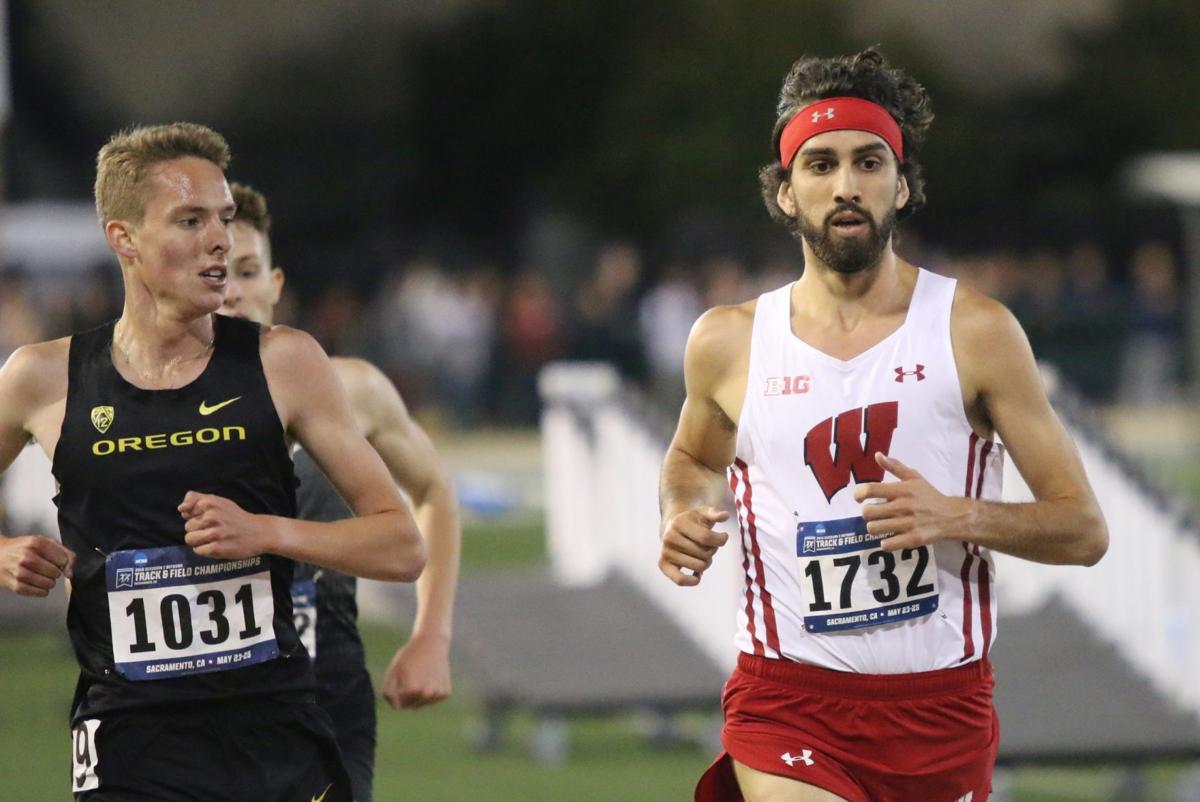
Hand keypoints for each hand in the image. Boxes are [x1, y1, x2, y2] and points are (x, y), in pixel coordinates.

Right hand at [0, 534, 74, 596]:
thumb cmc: (23, 548)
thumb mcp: (44, 542)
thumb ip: (63, 552)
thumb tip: (70, 573)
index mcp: (36, 543)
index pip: (62, 558)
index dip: (63, 562)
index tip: (57, 562)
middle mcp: (26, 556)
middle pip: (55, 572)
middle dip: (56, 573)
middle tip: (49, 571)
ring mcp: (18, 571)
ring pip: (46, 583)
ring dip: (50, 583)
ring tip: (45, 579)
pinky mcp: (13, 583)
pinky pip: (34, 592)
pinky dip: (41, 592)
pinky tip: (40, 587)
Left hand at [179, 491, 269, 559]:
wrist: (259, 532)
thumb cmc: (236, 517)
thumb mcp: (219, 501)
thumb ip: (197, 499)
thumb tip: (181, 509)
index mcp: (211, 503)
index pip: (186, 511)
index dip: (195, 515)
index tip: (207, 517)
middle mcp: (212, 517)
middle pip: (187, 527)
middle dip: (197, 529)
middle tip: (213, 529)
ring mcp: (215, 533)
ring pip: (190, 539)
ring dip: (199, 541)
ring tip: (213, 538)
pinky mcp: (217, 548)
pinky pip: (198, 550)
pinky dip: (205, 550)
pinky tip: (216, 545)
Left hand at [382, 634, 450, 709]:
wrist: (432, 643)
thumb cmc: (410, 656)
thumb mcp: (393, 671)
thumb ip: (388, 692)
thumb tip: (396, 708)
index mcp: (412, 689)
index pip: (400, 705)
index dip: (398, 692)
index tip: (402, 677)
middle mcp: (427, 694)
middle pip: (411, 706)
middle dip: (408, 696)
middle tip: (412, 676)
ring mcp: (438, 694)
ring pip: (422, 704)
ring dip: (419, 695)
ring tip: (420, 676)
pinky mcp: (446, 693)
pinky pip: (433, 700)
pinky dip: (430, 692)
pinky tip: (431, 677)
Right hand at [659, 505, 729, 585]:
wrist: (671, 528)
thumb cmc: (692, 522)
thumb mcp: (703, 513)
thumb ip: (715, 513)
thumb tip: (725, 516)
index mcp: (679, 523)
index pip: (707, 538)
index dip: (721, 539)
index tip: (724, 536)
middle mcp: (669, 538)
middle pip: (705, 554)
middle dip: (713, 551)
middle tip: (709, 546)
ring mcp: (666, 552)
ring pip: (699, 567)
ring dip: (707, 563)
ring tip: (703, 555)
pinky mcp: (663, 564)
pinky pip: (680, 580)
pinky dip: (692, 581)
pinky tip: (697, 576)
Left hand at [856, 453, 971, 551]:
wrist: (953, 516)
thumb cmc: (930, 496)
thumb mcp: (914, 478)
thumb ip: (895, 467)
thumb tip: (877, 455)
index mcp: (902, 490)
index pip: (870, 489)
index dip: (858, 494)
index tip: (859, 498)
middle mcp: (903, 506)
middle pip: (867, 512)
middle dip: (867, 514)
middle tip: (874, 514)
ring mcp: (908, 523)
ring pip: (874, 529)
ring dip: (874, 528)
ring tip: (881, 526)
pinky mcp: (913, 539)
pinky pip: (887, 545)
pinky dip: (885, 543)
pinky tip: (890, 538)